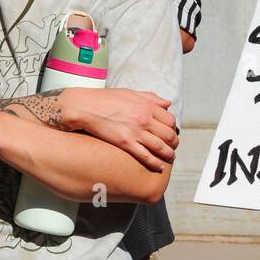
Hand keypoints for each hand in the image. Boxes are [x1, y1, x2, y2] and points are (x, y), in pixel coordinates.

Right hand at [62, 87, 177, 171]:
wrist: (85, 107)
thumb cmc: (106, 99)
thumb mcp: (130, 93)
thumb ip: (151, 98)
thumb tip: (167, 104)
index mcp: (147, 105)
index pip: (170, 120)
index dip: (173, 128)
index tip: (171, 133)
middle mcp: (144, 118)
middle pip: (168, 134)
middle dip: (174, 143)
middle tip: (173, 147)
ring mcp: (135, 131)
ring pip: (160, 147)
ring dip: (168, 154)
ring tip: (169, 158)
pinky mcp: (126, 143)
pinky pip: (145, 155)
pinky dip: (155, 163)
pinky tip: (159, 167)